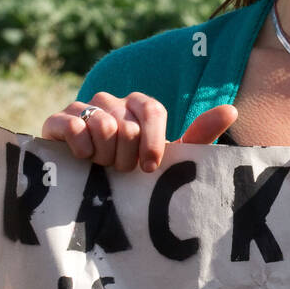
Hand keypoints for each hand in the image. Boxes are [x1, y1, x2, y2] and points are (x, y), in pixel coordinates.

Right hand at [42, 92, 237, 171]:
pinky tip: (82, 159)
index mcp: (142, 106)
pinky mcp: (57, 121)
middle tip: (121, 170)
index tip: (149, 168)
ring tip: (103, 166)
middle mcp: (113, 101)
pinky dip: (79, 147)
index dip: (152, 142)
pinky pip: (70, 124)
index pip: (153, 110)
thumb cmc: (138, 172)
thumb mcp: (172, 157)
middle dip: (125, 157)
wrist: (93, 187)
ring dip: (104, 156)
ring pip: (101, 125)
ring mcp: (84, 108)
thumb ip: (200, 134)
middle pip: (126, 125)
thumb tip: (232, 109)